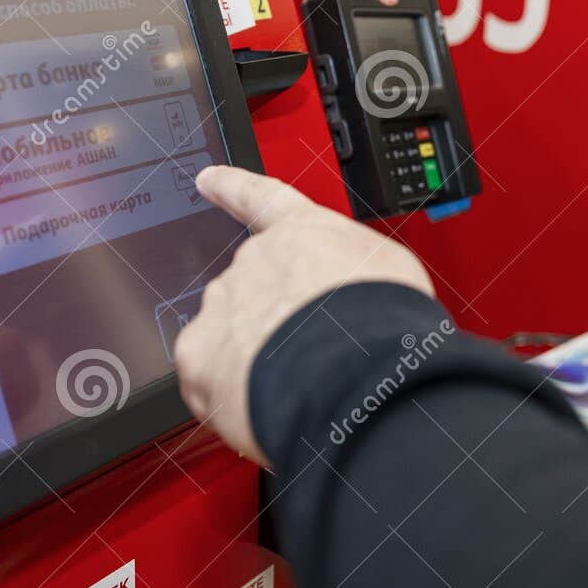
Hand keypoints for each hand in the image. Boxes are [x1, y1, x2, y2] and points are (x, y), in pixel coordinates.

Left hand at [173, 165, 434, 464]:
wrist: (356, 372)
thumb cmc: (384, 325)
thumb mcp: (389, 274)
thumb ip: (352, 275)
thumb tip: (349, 296)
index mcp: (305, 234)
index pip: (262, 200)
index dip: (232, 188)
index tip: (208, 181)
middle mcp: (256, 260)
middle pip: (251, 290)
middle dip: (272, 324)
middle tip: (310, 359)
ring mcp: (223, 303)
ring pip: (228, 337)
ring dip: (253, 361)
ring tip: (298, 387)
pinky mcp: (199, 351)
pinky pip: (207, 377)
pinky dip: (229, 395)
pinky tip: (262, 405)